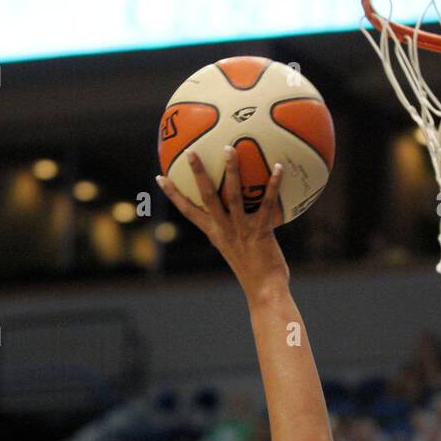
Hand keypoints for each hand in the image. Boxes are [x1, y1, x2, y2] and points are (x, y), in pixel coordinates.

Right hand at [156, 148, 288, 300]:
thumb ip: (237, 232)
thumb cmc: (256, 274)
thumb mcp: (239, 251)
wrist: (265, 292)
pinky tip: (279, 167)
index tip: (161, 177)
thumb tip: (244, 215)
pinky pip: (267, 203)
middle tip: (190, 151)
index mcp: (215, 234)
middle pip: (205, 197)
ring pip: (232, 196)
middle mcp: (224, 230)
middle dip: (197, 174)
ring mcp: (241, 230)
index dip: (173, 194)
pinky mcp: (261, 231)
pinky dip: (273, 185)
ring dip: (231, 171)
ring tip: (229, 148)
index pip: (188, 211)